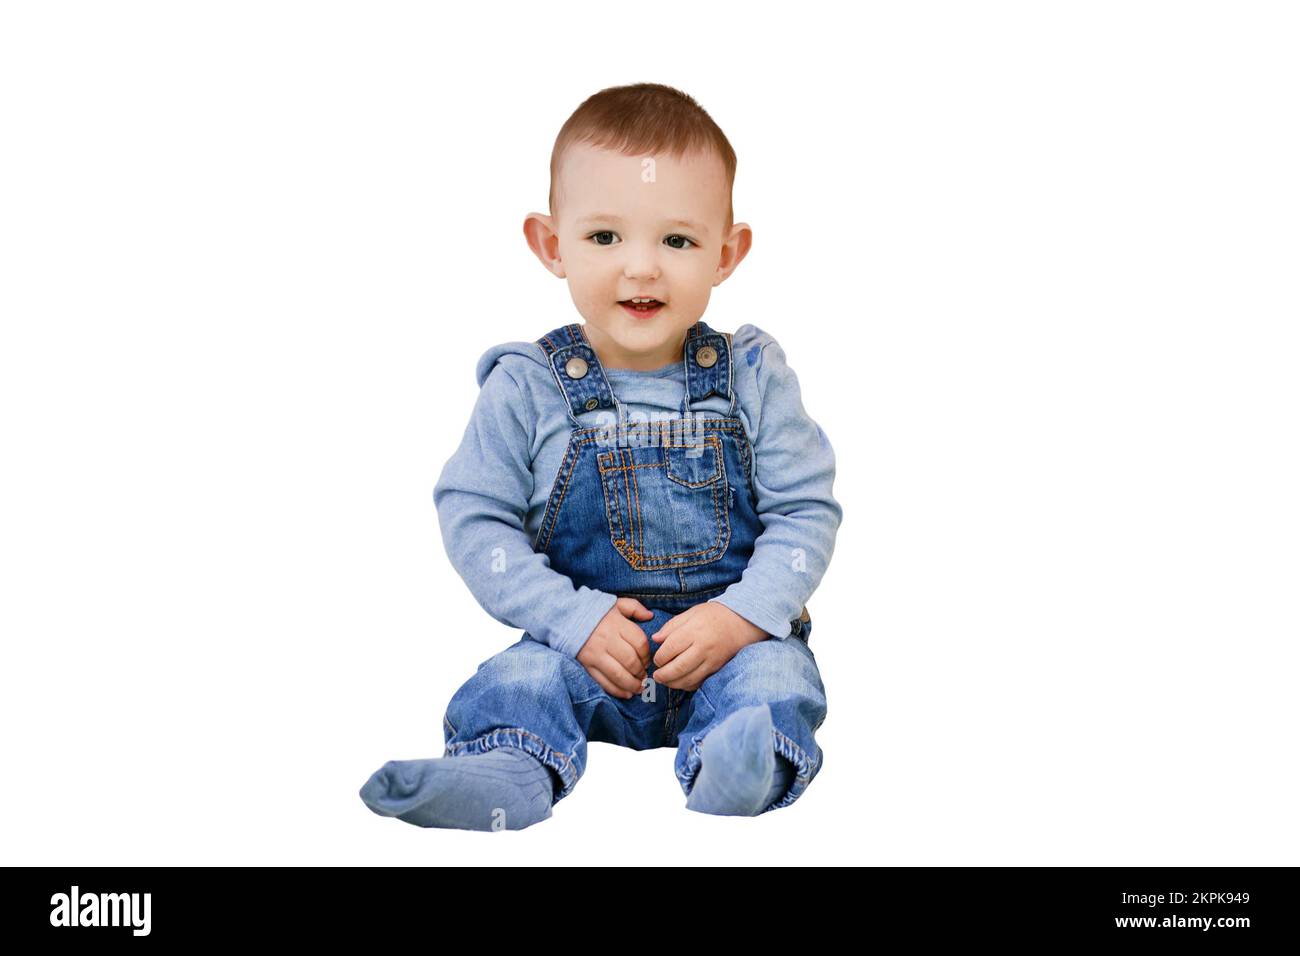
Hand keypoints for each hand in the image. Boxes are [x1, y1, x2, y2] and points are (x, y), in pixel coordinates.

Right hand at [576, 597, 654, 699]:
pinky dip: (617, 690)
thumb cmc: (594, 612)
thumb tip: (650, 615)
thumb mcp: (615, 604)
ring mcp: (595, 654)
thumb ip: (634, 607)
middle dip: (641, 671)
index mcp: (616, 624)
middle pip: (631, 661)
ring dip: (632, 684)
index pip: (639, 643)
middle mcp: (607, 640)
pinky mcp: (586, 665)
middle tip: (645, 675)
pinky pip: (603, 682)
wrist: (565, 618)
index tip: (648, 660)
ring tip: (639, 687)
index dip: (647, 654)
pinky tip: (626, 693)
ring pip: (619, 675)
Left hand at [650, 601, 767, 691]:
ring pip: (688, 679)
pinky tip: (681, 682)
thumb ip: (671, 626)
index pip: (670, 648)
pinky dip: (688, 685)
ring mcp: (711, 660)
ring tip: (665, 681)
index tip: (656, 659)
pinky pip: (700, 682)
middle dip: (663, 675)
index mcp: (694, 631)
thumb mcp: (691, 613)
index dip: (659, 657)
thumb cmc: (714, 616)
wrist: (742, 622)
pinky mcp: (717, 668)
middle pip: (678, 668)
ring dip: (673, 684)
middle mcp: (703, 647)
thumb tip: (655, 639)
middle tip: (656, 676)